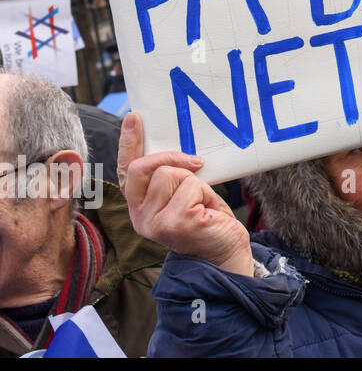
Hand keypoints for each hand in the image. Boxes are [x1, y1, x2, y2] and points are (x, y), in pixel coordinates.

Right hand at [117, 113, 252, 276]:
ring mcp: (156, 222)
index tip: (134, 117)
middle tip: (196, 163)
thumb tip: (176, 152)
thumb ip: (172, 178)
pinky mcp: (176, 223)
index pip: (127, 171)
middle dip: (173, 159)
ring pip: (172, 174)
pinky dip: (206, 194)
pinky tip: (208, 212)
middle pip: (146, 167)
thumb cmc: (207, 221)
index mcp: (140, 207)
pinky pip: (192, 187)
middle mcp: (141, 216)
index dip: (129, 143)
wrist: (225, 254)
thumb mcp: (185, 195)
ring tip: (202, 203)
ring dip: (195, 182)